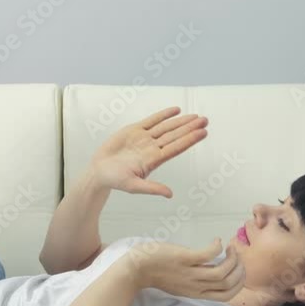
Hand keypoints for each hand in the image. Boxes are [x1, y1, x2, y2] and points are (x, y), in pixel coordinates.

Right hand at [89, 107, 207, 197]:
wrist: (99, 171)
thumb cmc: (115, 180)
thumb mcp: (134, 186)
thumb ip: (152, 188)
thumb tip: (170, 194)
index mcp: (153, 160)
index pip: (176, 148)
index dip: (190, 140)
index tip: (203, 133)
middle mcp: (152, 148)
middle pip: (175, 135)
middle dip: (190, 128)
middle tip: (206, 120)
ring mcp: (144, 138)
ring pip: (166, 127)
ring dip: (181, 121)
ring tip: (196, 116)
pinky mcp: (134, 131)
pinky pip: (152, 121)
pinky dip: (163, 115)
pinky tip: (176, 110)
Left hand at [121, 238, 244, 301]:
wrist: (136, 268)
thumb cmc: (157, 273)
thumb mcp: (181, 284)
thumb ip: (197, 282)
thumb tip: (213, 270)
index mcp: (196, 293)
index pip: (226, 296)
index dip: (239, 283)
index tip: (239, 270)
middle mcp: (195, 286)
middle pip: (228, 284)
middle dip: (240, 270)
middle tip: (236, 256)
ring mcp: (189, 273)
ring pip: (222, 272)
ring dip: (232, 259)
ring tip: (229, 248)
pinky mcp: (183, 259)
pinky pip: (208, 255)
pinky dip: (217, 247)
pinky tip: (216, 241)